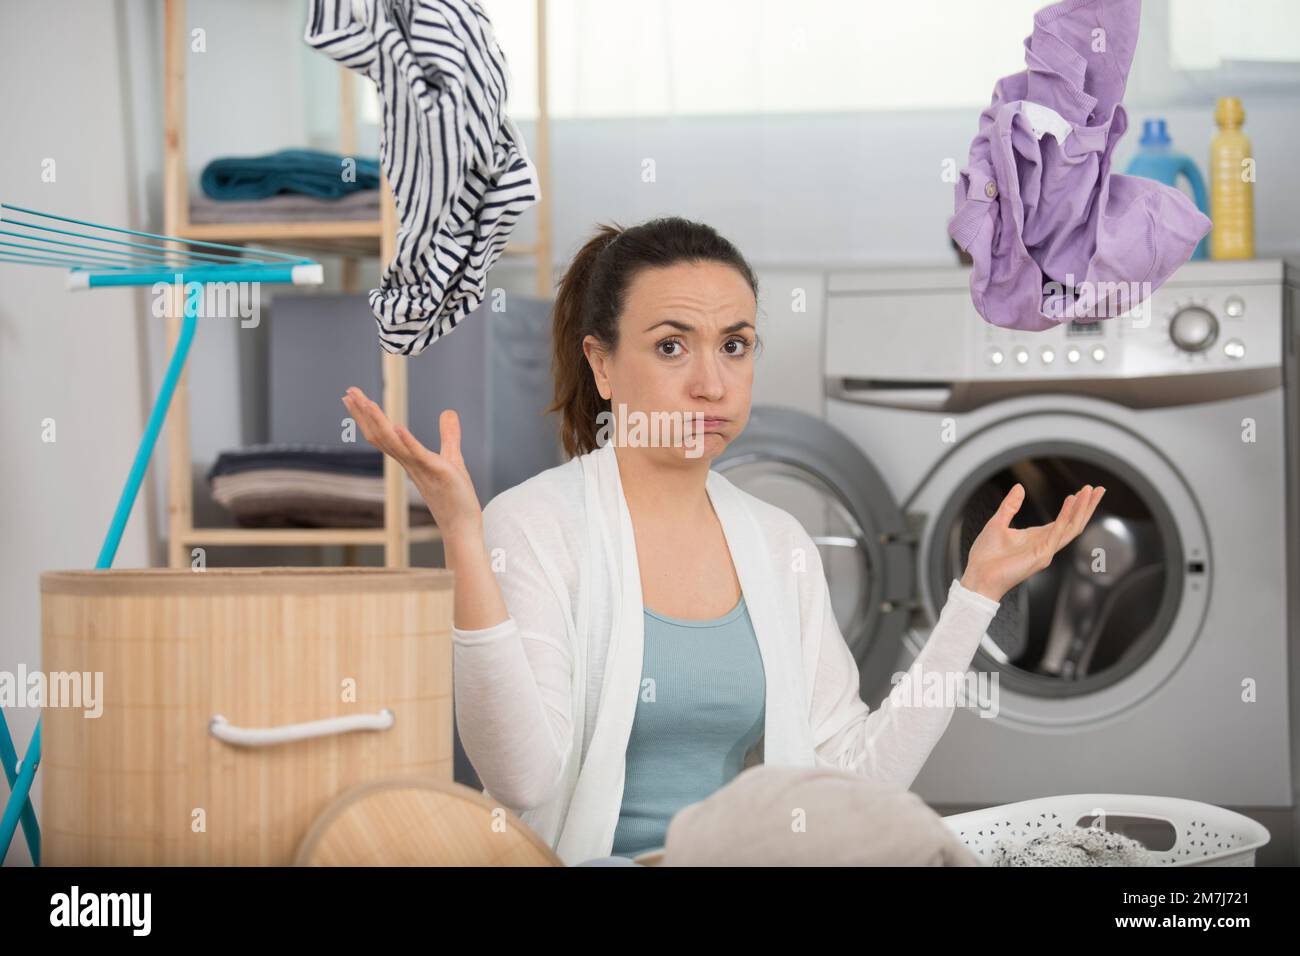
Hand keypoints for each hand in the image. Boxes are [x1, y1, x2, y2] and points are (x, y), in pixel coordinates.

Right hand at [340, 386, 483, 539]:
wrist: (461, 524)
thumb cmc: (454, 495)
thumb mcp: (452, 457)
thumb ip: (449, 435)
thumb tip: (449, 412)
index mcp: (409, 458)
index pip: (382, 434)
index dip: (367, 415)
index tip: (353, 396)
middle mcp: (409, 462)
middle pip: (380, 435)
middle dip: (364, 413)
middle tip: (349, 392)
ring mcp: (420, 468)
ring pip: (393, 443)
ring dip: (379, 422)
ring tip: (366, 402)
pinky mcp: (436, 472)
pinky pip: (418, 455)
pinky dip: (407, 441)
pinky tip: (397, 427)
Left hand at [959, 483, 1105, 602]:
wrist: (978, 576)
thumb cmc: (986, 556)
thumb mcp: (997, 523)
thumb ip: (1010, 505)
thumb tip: (1019, 487)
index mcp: (1037, 537)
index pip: (1064, 519)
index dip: (1075, 505)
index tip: (1083, 491)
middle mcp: (1046, 544)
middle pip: (1074, 523)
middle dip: (1087, 506)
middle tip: (1099, 489)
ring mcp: (1046, 551)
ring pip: (1071, 527)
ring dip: (1081, 509)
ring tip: (1089, 492)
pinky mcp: (1041, 555)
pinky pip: (1057, 533)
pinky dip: (1064, 516)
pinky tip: (1070, 502)